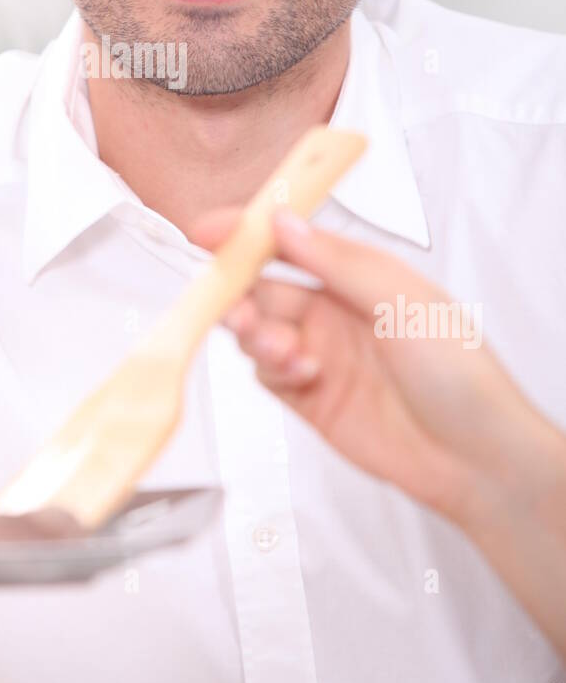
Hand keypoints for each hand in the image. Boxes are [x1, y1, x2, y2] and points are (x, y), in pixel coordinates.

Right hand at [190, 207, 557, 526]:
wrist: (476, 459)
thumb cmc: (459, 373)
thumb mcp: (401, 302)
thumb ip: (337, 262)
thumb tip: (282, 223)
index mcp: (358, 274)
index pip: (291, 242)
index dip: (247, 233)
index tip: (207, 231)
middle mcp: (335, 310)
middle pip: (263, 288)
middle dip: (238, 292)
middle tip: (234, 307)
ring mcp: (322, 354)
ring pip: (260, 331)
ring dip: (256, 334)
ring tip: (281, 349)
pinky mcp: (312, 398)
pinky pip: (269, 375)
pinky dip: (272, 370)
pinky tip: (302, 375)